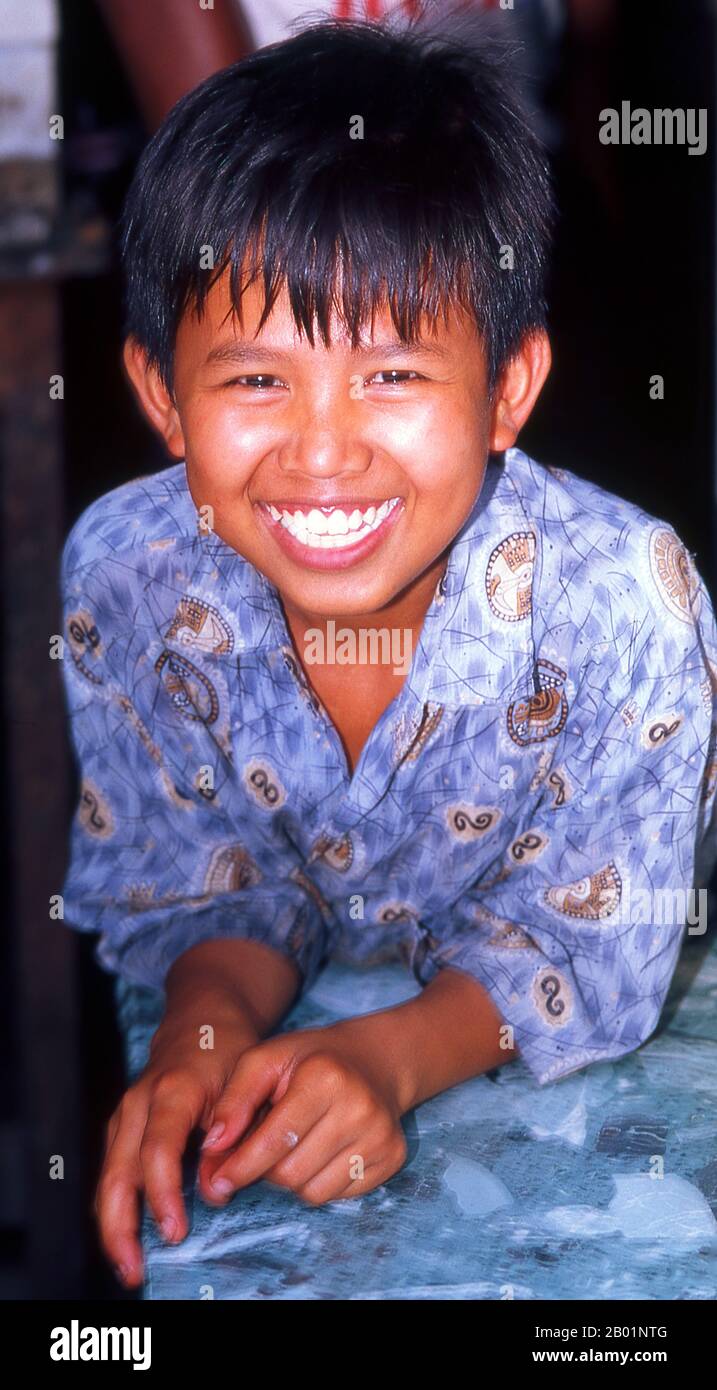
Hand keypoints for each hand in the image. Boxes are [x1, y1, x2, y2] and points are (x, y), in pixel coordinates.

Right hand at [95, 1011, 259, 1288]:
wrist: (203, 1020)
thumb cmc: (228, 1051)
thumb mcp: (244, 1085)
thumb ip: (232, 1135)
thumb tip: (214, 1189)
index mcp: (172, 1090)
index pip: (158, 1149)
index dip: (163, 1193)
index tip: (174, 1231)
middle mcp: (139, 1103)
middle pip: (118, 1171)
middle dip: (122, 1224)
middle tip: (136, 1267)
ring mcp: (125, 1114)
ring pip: (108, 1175)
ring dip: (113, 1223)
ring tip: (128, 1264)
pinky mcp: (122, 1125)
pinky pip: (111, 1171)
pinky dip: (113, 1206)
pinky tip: (123, 1236)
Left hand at [197, 1023, 407, 1206]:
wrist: (375, 1061)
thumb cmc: (311, 1060)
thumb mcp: (267, 1059)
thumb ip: (235, 1099)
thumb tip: (212, 1148)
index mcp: (325, 1076)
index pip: (275, 1140)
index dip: (240, 1165)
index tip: (217, 1182)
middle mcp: (359, 1108)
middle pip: (290, 1173)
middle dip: (265, 1170)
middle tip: (264, 1148)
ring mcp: (380, 1135)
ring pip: (312, 1191)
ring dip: (291, 1179)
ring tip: (294, 1147)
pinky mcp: (392, 1157)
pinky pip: (338, 1196)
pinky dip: (318, 1183)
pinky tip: (320, 1153)